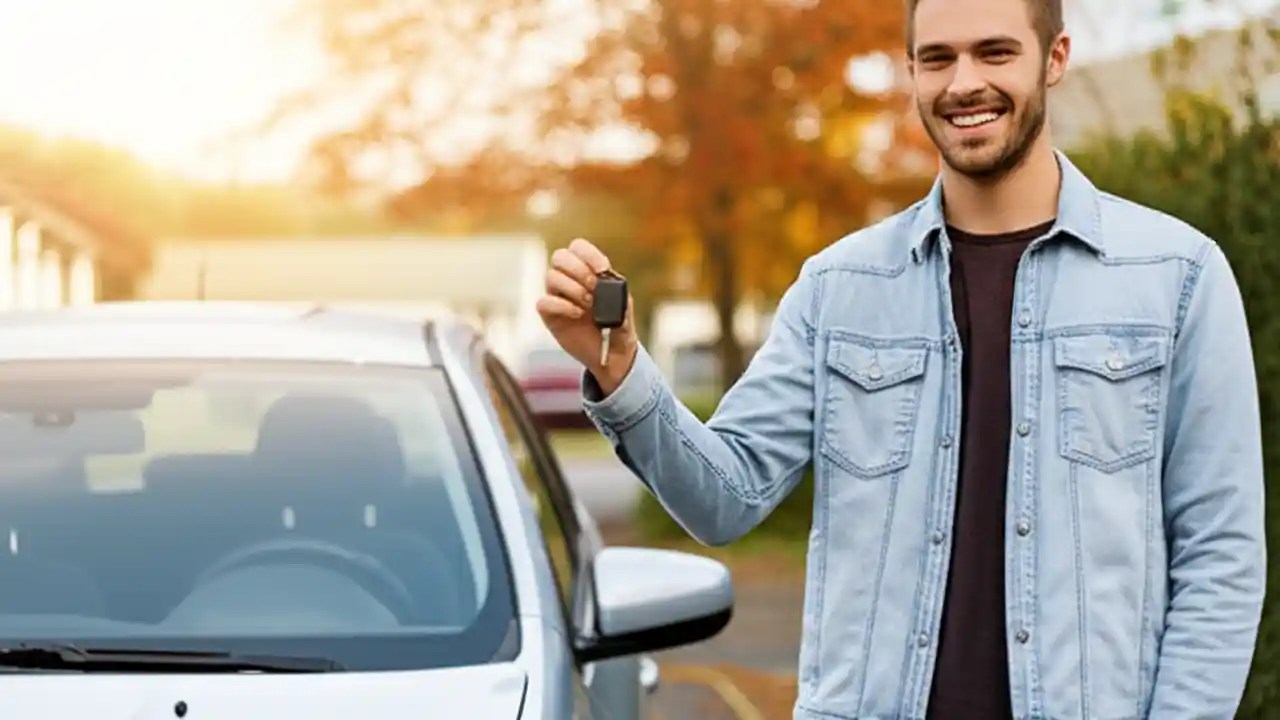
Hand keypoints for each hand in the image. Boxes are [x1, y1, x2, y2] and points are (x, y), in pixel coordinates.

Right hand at [536, 238, 637, 393]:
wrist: (613, 353)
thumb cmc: (618, 326)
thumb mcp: (624, 306)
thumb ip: (615, 291)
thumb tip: (603, 282)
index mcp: (588, 270)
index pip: (578, 247)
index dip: (589, 254)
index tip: (603, 270)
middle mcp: (569, 279)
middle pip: (560, 256)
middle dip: (578, 269)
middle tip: (594, 287)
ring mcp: (558, 296)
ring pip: (551, 276)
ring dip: (573, 288)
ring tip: (589, 304)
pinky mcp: (550, 315)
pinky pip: (544, 302)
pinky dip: (562, 305)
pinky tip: (577, 314)